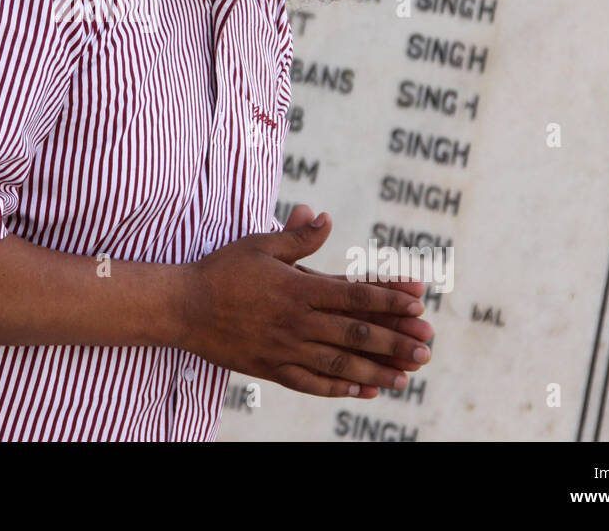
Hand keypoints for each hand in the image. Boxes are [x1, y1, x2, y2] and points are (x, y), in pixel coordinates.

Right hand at [176, 207, 430, 397]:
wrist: (181, 306)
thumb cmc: (222, 270)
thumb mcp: (259, 245)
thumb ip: (296, 237)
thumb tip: (323, 217)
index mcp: (297, 287)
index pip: (353, 293)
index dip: (389, 299)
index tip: (418, 304)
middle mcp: (296, 321)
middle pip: (354, 333)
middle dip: (395, 341)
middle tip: (426, 348)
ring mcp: (284, 348)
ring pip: (338, 364)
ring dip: (375, 371)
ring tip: (405, 377)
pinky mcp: (270, 368)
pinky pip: (310, 382)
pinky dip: (338, 388)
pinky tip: (361, 390)